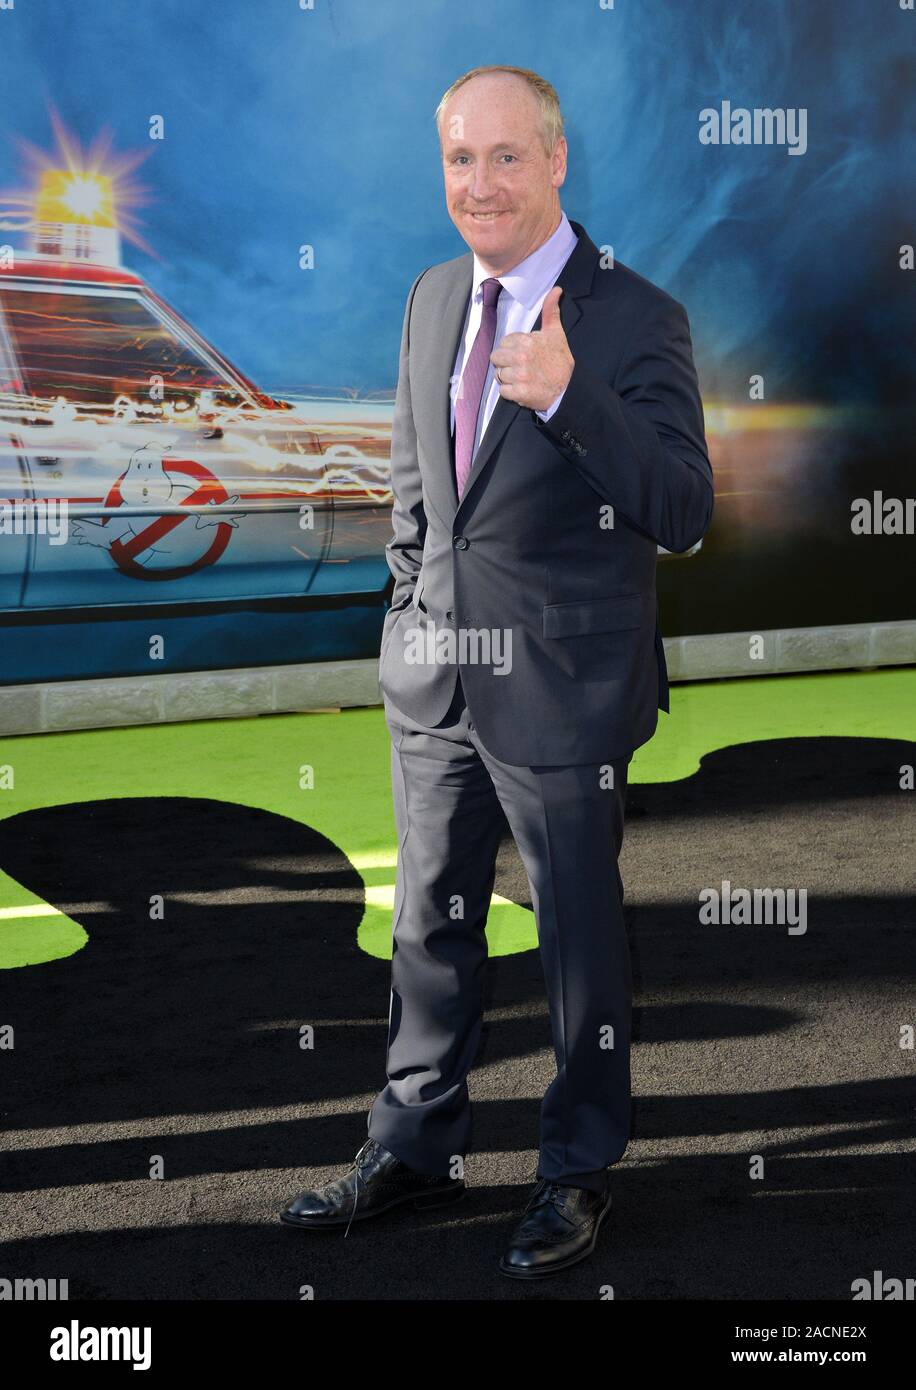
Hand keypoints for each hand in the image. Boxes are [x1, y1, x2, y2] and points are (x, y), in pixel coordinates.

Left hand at [489, 286, 573, 411]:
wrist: (569, 386)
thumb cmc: (560, 359)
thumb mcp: (556, 332)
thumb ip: (550, 311)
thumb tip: (556, 289)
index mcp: (526, 341)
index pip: (503, 343)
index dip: (512, 349)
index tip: (524, 354)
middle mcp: (521, 357)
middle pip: (496, 358)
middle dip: (505, 363)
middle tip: (520, 367)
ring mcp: (520, 376)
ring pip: (499, 375)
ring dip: (508, 379)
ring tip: (523, 378)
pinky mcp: (520, 393)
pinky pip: (503, 392)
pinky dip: (511, 393)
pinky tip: (522, 389)